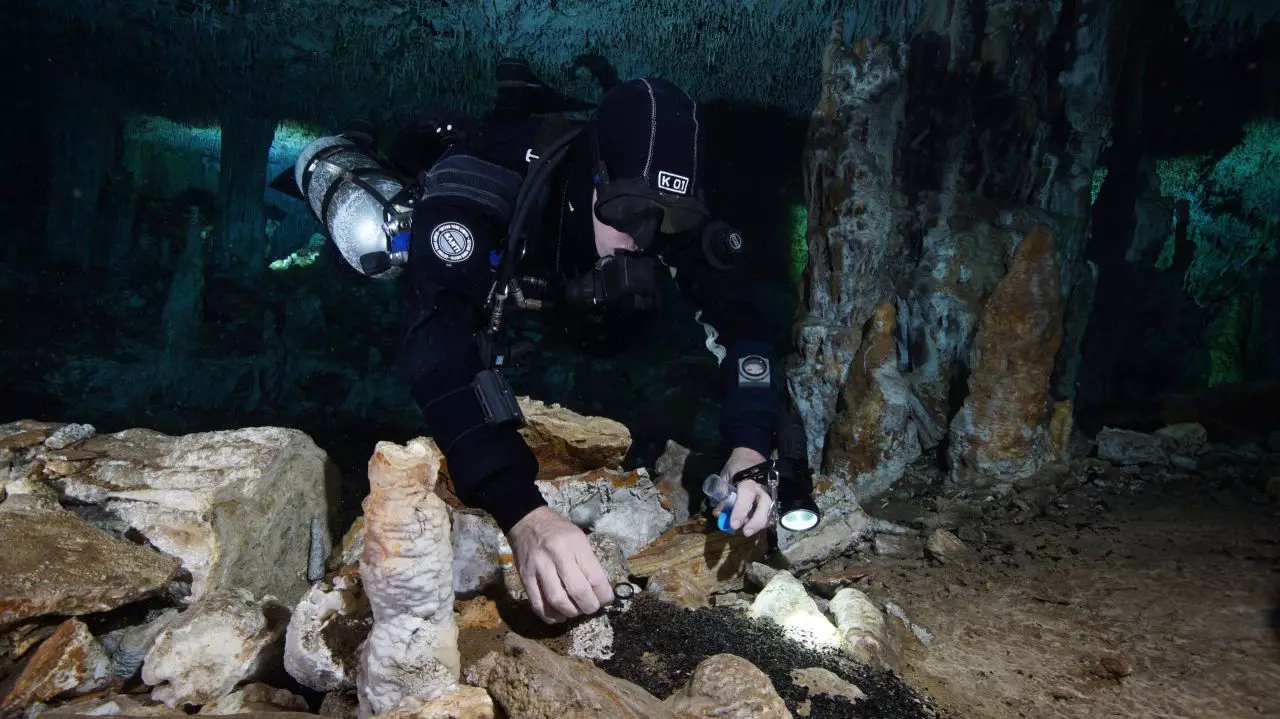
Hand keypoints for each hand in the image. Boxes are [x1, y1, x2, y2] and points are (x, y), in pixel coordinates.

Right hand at [507, 506, 614, 623]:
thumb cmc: (558, 530)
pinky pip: (537, 604)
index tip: (606, 600)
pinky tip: (559, 615)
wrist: (527, 521)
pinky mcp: (525, 578)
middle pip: (577, 591)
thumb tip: (601, 591)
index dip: (604, 595)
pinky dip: (550, 616)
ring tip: (576, 611)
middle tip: (592, 608)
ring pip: (557, 601)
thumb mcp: (580, 539)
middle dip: (589, 606)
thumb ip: (589, 563)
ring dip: (571, 612)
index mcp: (574, 544)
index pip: (595, 577)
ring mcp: (538, 568)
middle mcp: (556, 556)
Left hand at [715, 447, 773, 536]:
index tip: (733, 525)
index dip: (740, 510)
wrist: (750, 455)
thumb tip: (719, 514)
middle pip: (765, 505)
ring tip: (746, 529)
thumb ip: (722, 494)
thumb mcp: (725, 476)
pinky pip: (769, 513)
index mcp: (748, 478)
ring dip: (758, 523)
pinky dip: (761, 522)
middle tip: (745, 532)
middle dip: (756, 521)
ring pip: (770, 510)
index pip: (746, 494)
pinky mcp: (771, 498)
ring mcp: (768, 492)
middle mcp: (762, 486)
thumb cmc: (736, 466)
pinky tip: (752, 525)